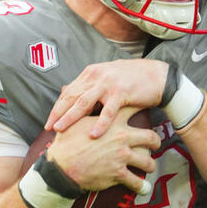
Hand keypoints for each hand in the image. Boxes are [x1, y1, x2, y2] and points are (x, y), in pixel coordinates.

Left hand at [46, 59, 170, 136]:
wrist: (158, 76)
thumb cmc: (133, 80)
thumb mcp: (108, 78)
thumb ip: (90, 85)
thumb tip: (70, 93)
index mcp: (91, 73)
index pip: (69, 92)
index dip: (58, 107)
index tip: (50, 122)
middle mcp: (97, 76)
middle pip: (72, 96)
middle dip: (58, 113)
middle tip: (48, 128)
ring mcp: (108, 83)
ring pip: (84, 102)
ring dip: (71, 117)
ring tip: (61, 130)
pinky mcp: (122, 92)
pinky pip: (108, 110)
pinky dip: (100, 123)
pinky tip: (94, 135)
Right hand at [47, 106, 159, 193]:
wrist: (60, 167)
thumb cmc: (65, 144)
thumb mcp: (72, 121)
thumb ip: (79, 107)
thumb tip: (66, 88)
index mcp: (112, 123)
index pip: (133, 110)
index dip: (142, 107)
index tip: (149, 107)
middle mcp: (121, 138)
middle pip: (150, 137)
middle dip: (155, 141)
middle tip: (155, 144)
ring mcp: (122, 156)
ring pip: (147, 160)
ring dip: (150, 165)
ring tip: (150, 167)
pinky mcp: (118, 173)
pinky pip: (136, 181)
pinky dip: (141, 187)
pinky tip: (145, 189)